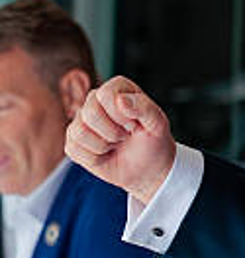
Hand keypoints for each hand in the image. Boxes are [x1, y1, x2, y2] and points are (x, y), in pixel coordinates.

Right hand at [65, 76, 175, 204]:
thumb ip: (145, 108)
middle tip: (126, 136)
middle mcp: (95, 100)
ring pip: (80, 132)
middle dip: (113, 132)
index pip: (105, 94)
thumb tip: (121, 100)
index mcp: (118, 89)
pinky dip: (94, 158)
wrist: (148, 167)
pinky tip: (106, 154)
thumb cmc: (153, 142)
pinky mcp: (73, 141)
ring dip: (104, 146)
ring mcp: (81, 120)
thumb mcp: (158, 125)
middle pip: (90, 113)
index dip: (120, 114)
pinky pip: (73, 149)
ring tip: (116, 144)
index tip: (134, 124)